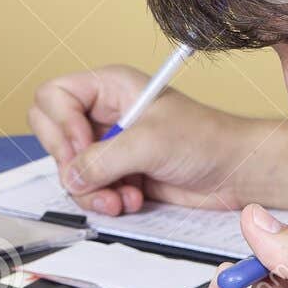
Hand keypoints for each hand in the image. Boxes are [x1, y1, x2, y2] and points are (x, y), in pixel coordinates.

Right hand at [27, 65, 261, 215]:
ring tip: (120, 198)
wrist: (234, 172)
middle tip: (91, 177)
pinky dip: (104, 199)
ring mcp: (109, 145)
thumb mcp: (150, 143)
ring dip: (91, 189)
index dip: (60, 125)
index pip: (54, 97)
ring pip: (69, 169)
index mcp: (110, 87)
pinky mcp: (118, 172)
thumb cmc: (206, 140)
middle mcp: (104, 113)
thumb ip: (103, 159)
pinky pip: (89, 188)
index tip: (81, 148)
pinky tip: (130, 200)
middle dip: (70, 163)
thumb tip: (71, 176)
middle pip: (52, 134)